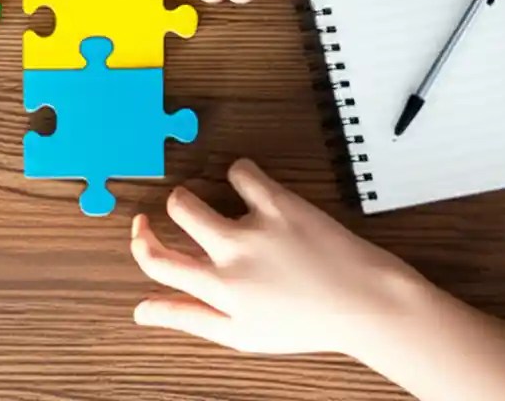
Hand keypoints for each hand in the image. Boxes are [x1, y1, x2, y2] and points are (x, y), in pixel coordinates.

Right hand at [130, 159, 428, 354]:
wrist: (364, 304)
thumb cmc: (305, 322)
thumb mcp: (240, 334)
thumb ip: (186, 317)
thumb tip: (140, 310)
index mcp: (218, 291)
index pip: (155, 262)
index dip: (140, 242)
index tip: (141, 230)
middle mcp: (229, 259)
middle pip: (173, 216)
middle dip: (170, 208)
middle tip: (182, 208)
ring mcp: (253, 229)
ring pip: (194, 195)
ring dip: (197, 191)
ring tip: (222, 200)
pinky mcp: (279, 205)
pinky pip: (240, 170)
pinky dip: (239, 173)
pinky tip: (252, 189)